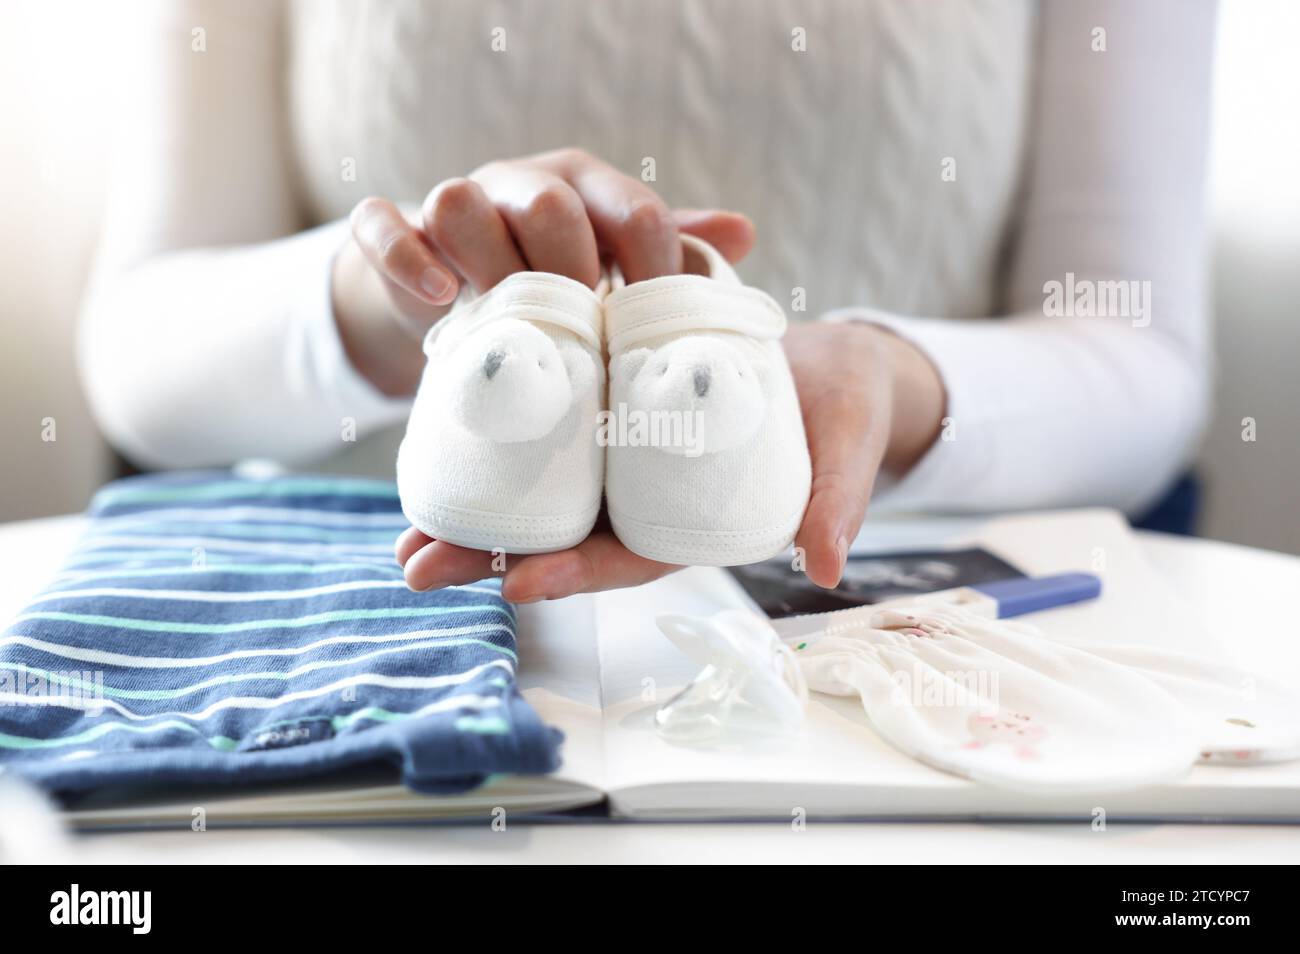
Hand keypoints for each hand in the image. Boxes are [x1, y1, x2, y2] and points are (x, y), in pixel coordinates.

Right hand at [332, 147, 754, 396]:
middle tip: (582, 326)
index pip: (633, 210)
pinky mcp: (395, 234)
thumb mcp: (615, 263)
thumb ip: (672, 247)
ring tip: (508, 315)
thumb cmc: (552, 279)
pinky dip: (407, 258)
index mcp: (584, 188)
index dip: (653, 271)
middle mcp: (519, 185)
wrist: (451, 292)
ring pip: (459, 201)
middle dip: (571, 270)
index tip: (657, 328)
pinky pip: (385, 229)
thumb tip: (745, 233)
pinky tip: (439, 295)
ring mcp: (453, 205)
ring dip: (487, 261)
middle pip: (547, 203)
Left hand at [398, 320, 944, 599]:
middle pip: (563, 532)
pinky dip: (494, 435)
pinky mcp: (608, 402)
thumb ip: (834, 500)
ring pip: (540, 488)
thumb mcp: (846, 447)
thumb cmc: (842, 410)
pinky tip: (437, 436)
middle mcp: (644, 495)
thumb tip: (826, 562)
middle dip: (490, 554)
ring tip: (404, 526)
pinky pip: (546, 423)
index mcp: (692, 521)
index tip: (519, 583)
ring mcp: (620, 453)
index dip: (577, 572)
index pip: (629, 557)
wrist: (828, 360)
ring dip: (472, 507)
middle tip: (418, 565)